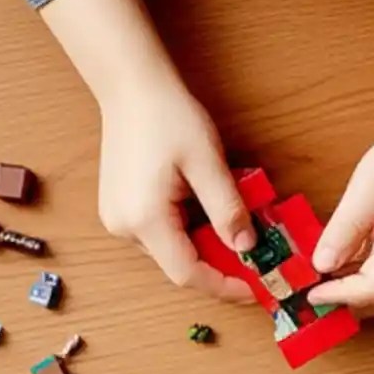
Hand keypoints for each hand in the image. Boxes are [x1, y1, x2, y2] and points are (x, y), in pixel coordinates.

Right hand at [97, 85, 255, 299]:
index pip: (188, 274)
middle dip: (219, 263)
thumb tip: (247, 247)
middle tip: (255, 253)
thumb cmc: (166, 115)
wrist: (130, 85)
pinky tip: (207, 210)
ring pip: (171, 248)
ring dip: (206, 243)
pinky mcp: (121, 207)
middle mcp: (124, 226)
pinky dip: (189, 229)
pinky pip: (161, 232)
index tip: (254, 288)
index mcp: (144, 219)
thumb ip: (228, 210)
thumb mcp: (208, 163)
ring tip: (235, 223)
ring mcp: (118, 218)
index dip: (224, 286)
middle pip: (179, 264)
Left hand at [307, 131, 373, 315]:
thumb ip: (345, 231)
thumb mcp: (367, 191)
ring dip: (344, 292)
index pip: (371, 291)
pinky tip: (333, 262)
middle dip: (339, 301)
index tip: (309, 291)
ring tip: (312, 278)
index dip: (338, 297)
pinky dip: (354, 279)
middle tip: (304, 290)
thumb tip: (321, 264)